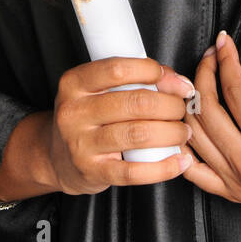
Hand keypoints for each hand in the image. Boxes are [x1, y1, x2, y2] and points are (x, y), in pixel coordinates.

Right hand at [0, 56, 194, 199]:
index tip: (175, 82)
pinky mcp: (92, 172)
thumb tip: (178, 82)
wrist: (57, 157)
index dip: (153, 72)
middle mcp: (74, 112)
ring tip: (182, 132)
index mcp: (75, 83)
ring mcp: (81, 144)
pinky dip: (164, 167)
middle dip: (170, 105)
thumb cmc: (89, 117)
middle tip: (181, 109)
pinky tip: (180, 161)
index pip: (118, 69)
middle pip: (136, 103)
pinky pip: (134, 172)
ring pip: (139, 134)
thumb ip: (134, 79)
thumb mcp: (99, 90)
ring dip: (172, 132)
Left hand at [183, 29, 240, 229]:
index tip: (225, 44)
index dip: (226, 62)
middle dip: (204, 75)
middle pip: (207, 111)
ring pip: (194, 137)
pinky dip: (183, 147)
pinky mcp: (231, 194)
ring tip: (198, 82)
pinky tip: (185, 125)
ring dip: (190, 104)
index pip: (235, 93)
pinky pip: (193, 172)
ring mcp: (235, 183)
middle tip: (211, 56)